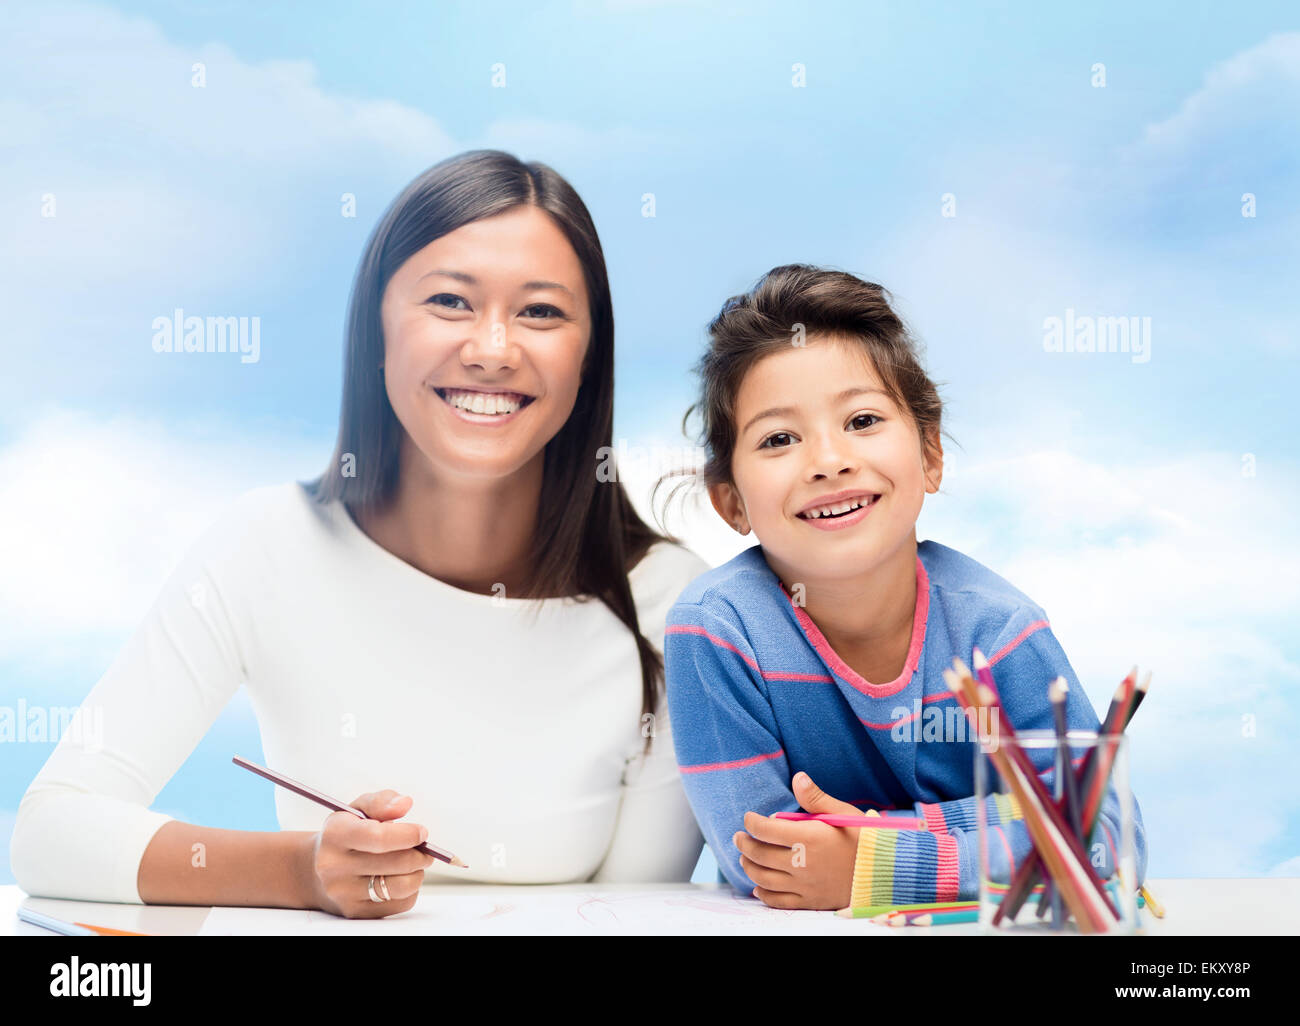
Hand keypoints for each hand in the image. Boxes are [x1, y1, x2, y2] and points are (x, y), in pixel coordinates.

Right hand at [304, 790, 435, 918]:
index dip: (408, 835)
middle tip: (425, 850)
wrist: (314, 870)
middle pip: (397, 862)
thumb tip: (405, 804)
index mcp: (335, 834)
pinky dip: (410, 890)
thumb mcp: (356, 810)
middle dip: (420, 855)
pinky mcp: (355, 911)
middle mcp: (334, 866)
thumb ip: (382, 802)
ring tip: (413, 864)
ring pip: (402, 886)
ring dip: (417, 873)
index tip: (422, 833)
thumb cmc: (345, 834)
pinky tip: (400, 879)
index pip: (380, 838)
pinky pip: (401, 903)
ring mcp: (343, 892)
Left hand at [733, 771, 864, 909]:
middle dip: (744, 844)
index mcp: (808, 838)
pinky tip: (757, 887)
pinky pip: (779, 901)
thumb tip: (797, 777)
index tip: (748, 818)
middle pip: (759, 855)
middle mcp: (802, 863)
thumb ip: (816, 798)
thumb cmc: (865, 839)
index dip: (752, 823)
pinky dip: (764, 894)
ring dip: (749, 867)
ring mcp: (805, 885)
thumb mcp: (843, 812)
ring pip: (764, 879)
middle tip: (738, 837)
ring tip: (745, 858)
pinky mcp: (810, 900)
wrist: (886, 873)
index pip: (766, 830)